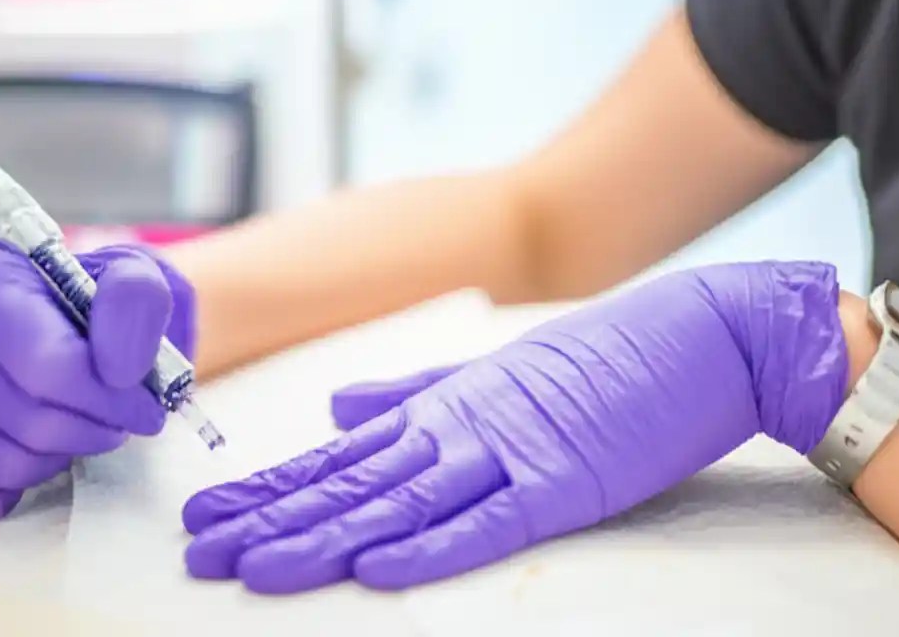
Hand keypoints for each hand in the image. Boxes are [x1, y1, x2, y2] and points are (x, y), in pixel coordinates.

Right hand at [0, 243, 194, 523]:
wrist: (68, 308)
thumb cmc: (101, 297)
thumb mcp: (138, 276)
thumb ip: (137, 303)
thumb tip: (117, 372)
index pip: (41, 363)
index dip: (105, 400)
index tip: (147, 411)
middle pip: (16, 415)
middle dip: (86, 431)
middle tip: (119, 424)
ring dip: (52, 460)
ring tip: (81, 434)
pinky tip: (26, 483)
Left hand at [181, 262, 847, 592]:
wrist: (701, 332)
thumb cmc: (603, 360)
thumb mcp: (493, 373)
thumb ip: (414, 393)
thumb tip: (340, 408)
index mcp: (441, 410)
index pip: (338, 459)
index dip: (270, 491)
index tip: (207, 519)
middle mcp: (458, 430)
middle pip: (348, 484)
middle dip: (268, 522)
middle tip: (196, 553)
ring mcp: (509, 454)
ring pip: (398, 503)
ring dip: (322, 537)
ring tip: (252, 567)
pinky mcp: (565, 482)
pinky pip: (487, 521)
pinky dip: (431, 546)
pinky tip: (375, 566)